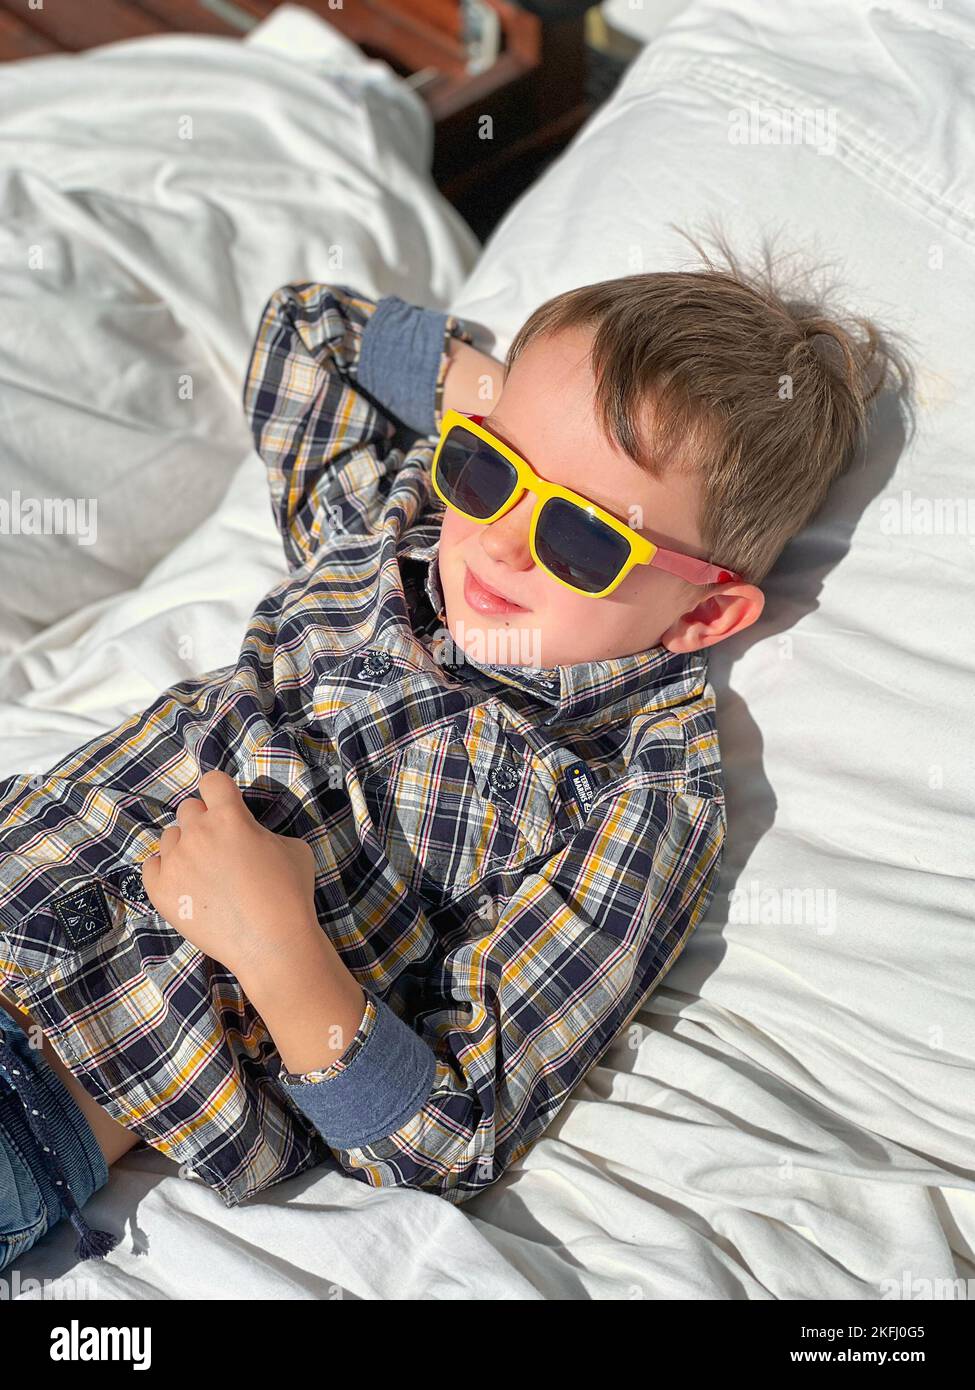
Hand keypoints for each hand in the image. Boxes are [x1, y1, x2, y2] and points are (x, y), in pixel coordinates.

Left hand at [141, 769, 318, 976]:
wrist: (272, 943)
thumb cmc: (290, 894)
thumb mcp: (293, 847)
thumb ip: (263, 831)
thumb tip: (249, 835)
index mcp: (229, 816)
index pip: (212, 781)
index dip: (220, 792)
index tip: (225, 806)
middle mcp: (197, 832)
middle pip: (188, 809)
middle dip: (203, 821)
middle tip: (220, 846)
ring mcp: (175, 861)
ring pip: (170, 837)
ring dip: (185, 846)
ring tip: (204, 871)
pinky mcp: (160, 890)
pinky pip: (151, 865)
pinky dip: (165, 870)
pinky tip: (185, 883)